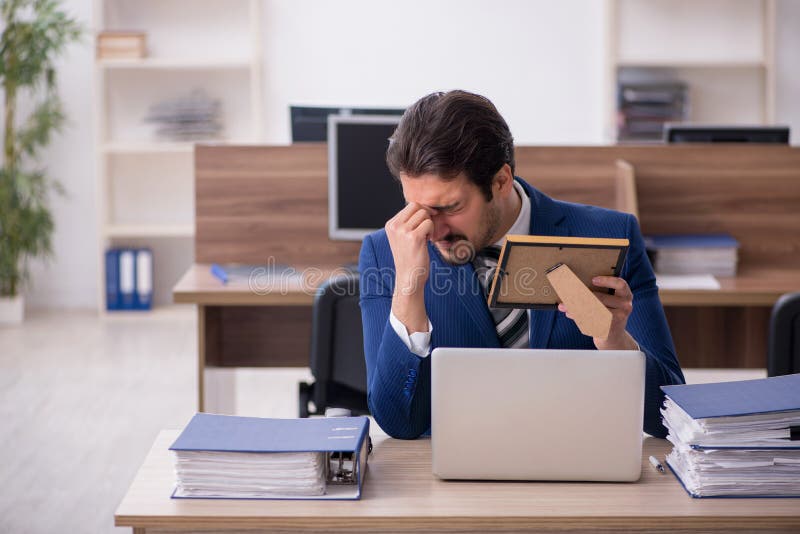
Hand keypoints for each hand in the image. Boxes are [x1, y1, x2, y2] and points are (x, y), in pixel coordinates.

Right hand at [385, 203, 433, 332]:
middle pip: (416, 206)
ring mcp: (403, 231)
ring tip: (426, 237)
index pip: (410, 205)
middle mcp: (394, 226)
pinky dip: (432, 232)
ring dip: (429, 224)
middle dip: (426, 215)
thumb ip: (408, 222)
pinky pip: (429, 223)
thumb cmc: (410, 258)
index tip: (424, 225)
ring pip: (424, 213)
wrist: (409, 277)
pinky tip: (428, 242)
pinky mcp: (413, 237)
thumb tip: (425, 206)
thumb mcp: (403, 237)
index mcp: (390, 224)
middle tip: (427, 229)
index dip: (421, 212)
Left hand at [558, 275, 638, 350]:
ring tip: (564, 306)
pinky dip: (578, 317)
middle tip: (567, 294)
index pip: (620, 284)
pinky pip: (591, 321)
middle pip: (600, 298)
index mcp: (625, 295)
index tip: (593, 280)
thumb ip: (596, 294)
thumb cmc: (606, 313)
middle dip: (580, 296)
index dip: (607, 281)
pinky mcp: (610, 329)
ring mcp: (620, 319)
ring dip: (575, 308)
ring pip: (593, 310)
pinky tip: (569, 313)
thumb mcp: (607, 302)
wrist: (613, 336)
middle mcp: (626, 306)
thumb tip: (571, 287)